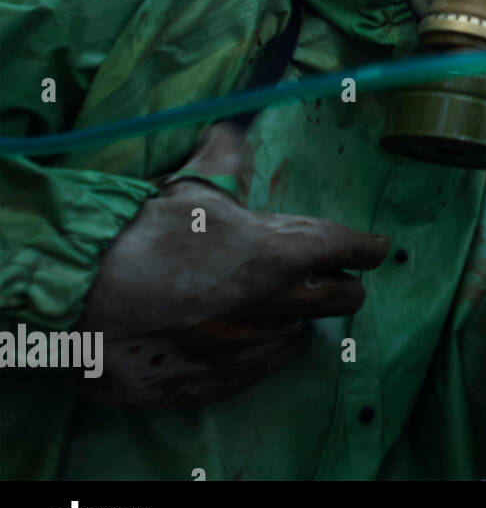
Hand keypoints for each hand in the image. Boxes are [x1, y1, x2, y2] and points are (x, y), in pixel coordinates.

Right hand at [75, 123, 389, 406]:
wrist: (87, 300)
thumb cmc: (143, 237)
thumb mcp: (189, 190)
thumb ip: (223, 163)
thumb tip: (229, 130)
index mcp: (288, 252)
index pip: (355, 249)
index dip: (368, 246)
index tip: (375, 246)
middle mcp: (285, 301)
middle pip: (348, 298)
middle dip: (343, 284)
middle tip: (327, 274)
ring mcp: (261, 343)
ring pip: (305, 329)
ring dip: (296, 313)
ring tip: (268, 299)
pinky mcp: (234, 376)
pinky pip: (270, 362)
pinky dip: (264, 344)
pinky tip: (242, 329)